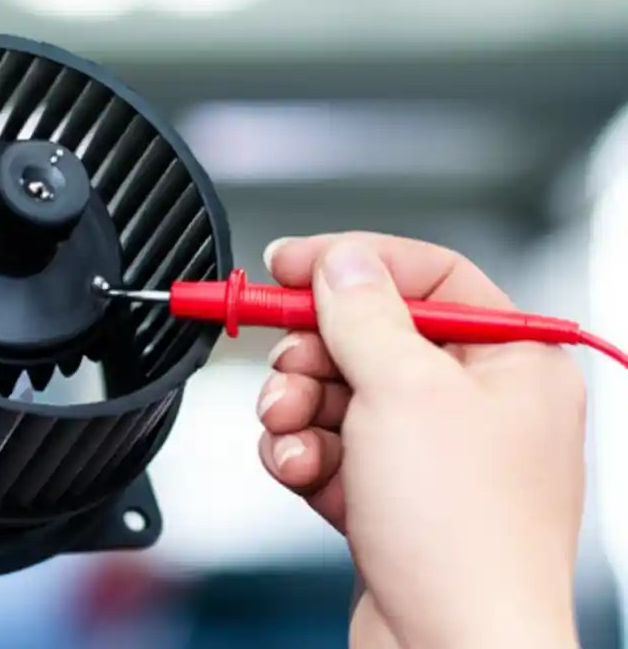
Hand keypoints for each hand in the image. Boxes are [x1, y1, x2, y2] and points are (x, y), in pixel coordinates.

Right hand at [257, 234, 584, 647]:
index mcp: (513, 363)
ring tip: (292, 435)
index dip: (353, 262)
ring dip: (299, 411)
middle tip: (287, 369)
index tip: (287, 264)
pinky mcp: (392, 500)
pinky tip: (301, 473)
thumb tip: (340, 261)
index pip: (429, 275)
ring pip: (339, 395)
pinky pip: (330, 449)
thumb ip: (363, 313)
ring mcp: (433, 457)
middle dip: (313, 355)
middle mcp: (478, 406)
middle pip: (370, 337)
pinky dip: (304, 457)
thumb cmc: (464, 537)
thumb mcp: (404, 391)